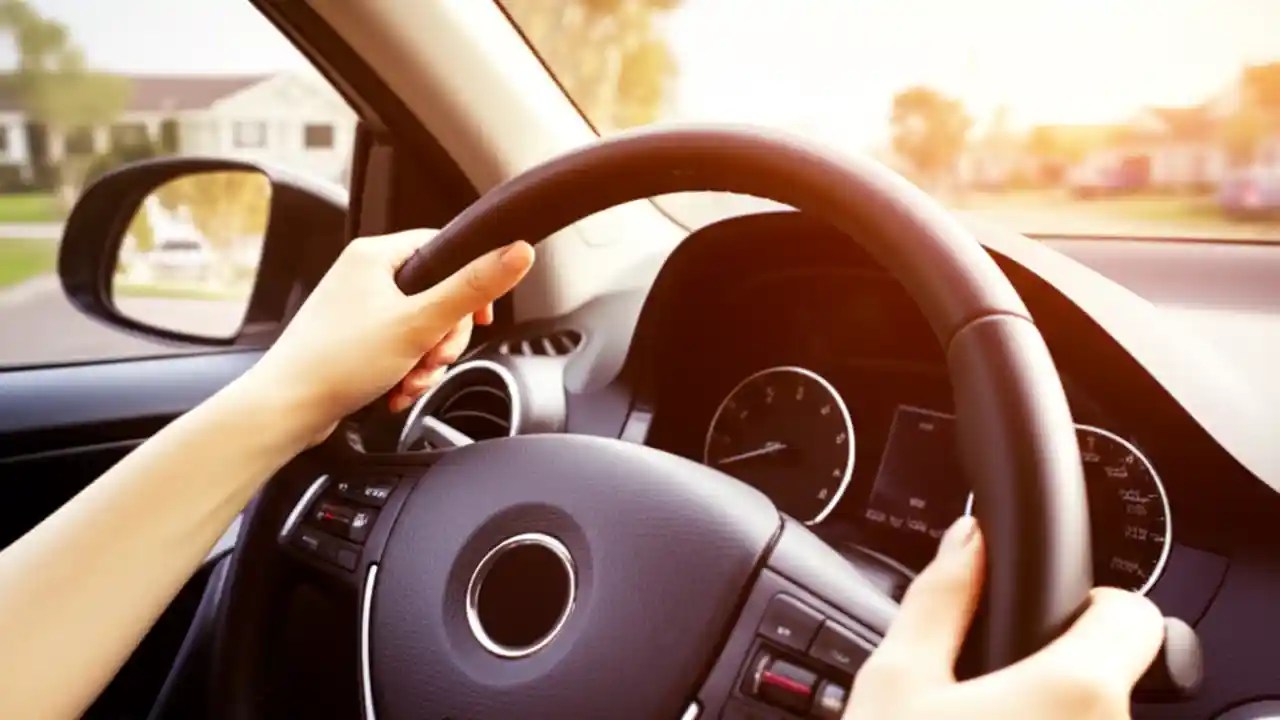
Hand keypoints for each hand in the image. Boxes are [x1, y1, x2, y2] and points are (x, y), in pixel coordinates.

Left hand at [244, 229, 534, 444]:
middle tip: (433, 358)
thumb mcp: (420, 323)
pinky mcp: (353, 339)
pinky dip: (405, 371)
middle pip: (437, 295)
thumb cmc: (338, 363)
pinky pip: (399, 348)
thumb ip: (472, 287)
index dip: (470, 282)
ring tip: (410, 381)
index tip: (478, 317)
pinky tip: (396, 390)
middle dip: (444, 337)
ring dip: (425, 361)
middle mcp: (364, 275)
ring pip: (420, 327)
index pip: (443, 249)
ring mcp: (357, 308)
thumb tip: (517, 252)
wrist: (286, 409)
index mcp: (376, 255)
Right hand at [846, 517, 1163, 718]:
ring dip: (1043, 713)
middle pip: (1104, 673)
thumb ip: (940, 598)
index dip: (1088, 603)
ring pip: (1086, 719)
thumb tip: (967, 539)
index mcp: (1077, 689)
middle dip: (1048, 669)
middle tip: (976, 691)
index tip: (1039, 615)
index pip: (1133, 615)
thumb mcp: (896, 678)